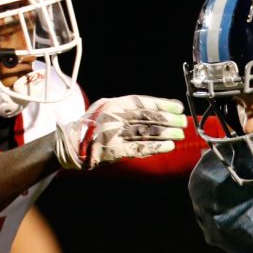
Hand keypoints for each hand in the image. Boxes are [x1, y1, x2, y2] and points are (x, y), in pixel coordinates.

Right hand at [54, 96, 186, 170]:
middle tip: (183, 121)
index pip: (140, 102)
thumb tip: (157, 112)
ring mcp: (112, 134)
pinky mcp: (113, 150)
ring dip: (164, 133)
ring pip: (144, 132)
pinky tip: (168, 146)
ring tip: (179, 134)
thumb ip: (126, 111)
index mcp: (111, 104)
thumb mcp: (106, 110)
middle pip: (145, 116)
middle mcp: (112, 117)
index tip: (178, 107)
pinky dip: (155, 147)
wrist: (69, 145)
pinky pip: (138, 148)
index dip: (161, 104)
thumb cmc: (92, 127)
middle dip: (167, 119)